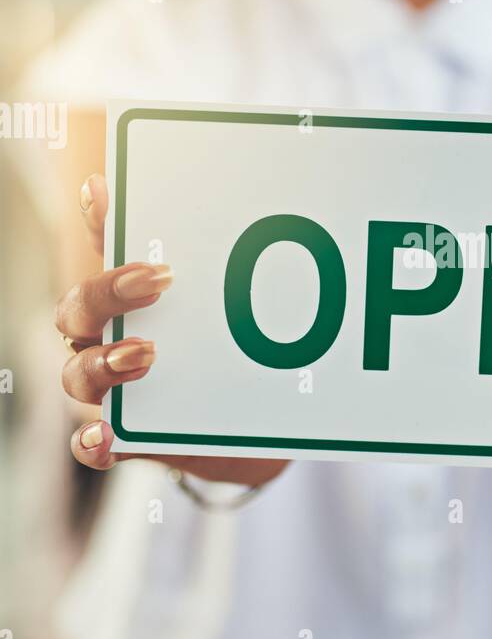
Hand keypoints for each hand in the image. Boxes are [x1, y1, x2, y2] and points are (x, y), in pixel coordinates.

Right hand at [57, 174, 288, 487]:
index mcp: (132, 297)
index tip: (107, 194)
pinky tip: (105, 434)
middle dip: (108, 291)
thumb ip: (239, 263)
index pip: (105, 247)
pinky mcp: (131, 439)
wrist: (257, 423)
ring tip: (147, 353)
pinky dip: (94, 441)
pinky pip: (93, 444)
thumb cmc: (237, 351)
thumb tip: (266, 208)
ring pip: (77, 373)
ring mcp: (117, 389)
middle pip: (78, 310)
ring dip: (102, 362)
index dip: (97, 222)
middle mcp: (110, 338)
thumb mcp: (241, 306)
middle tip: (160, 280)